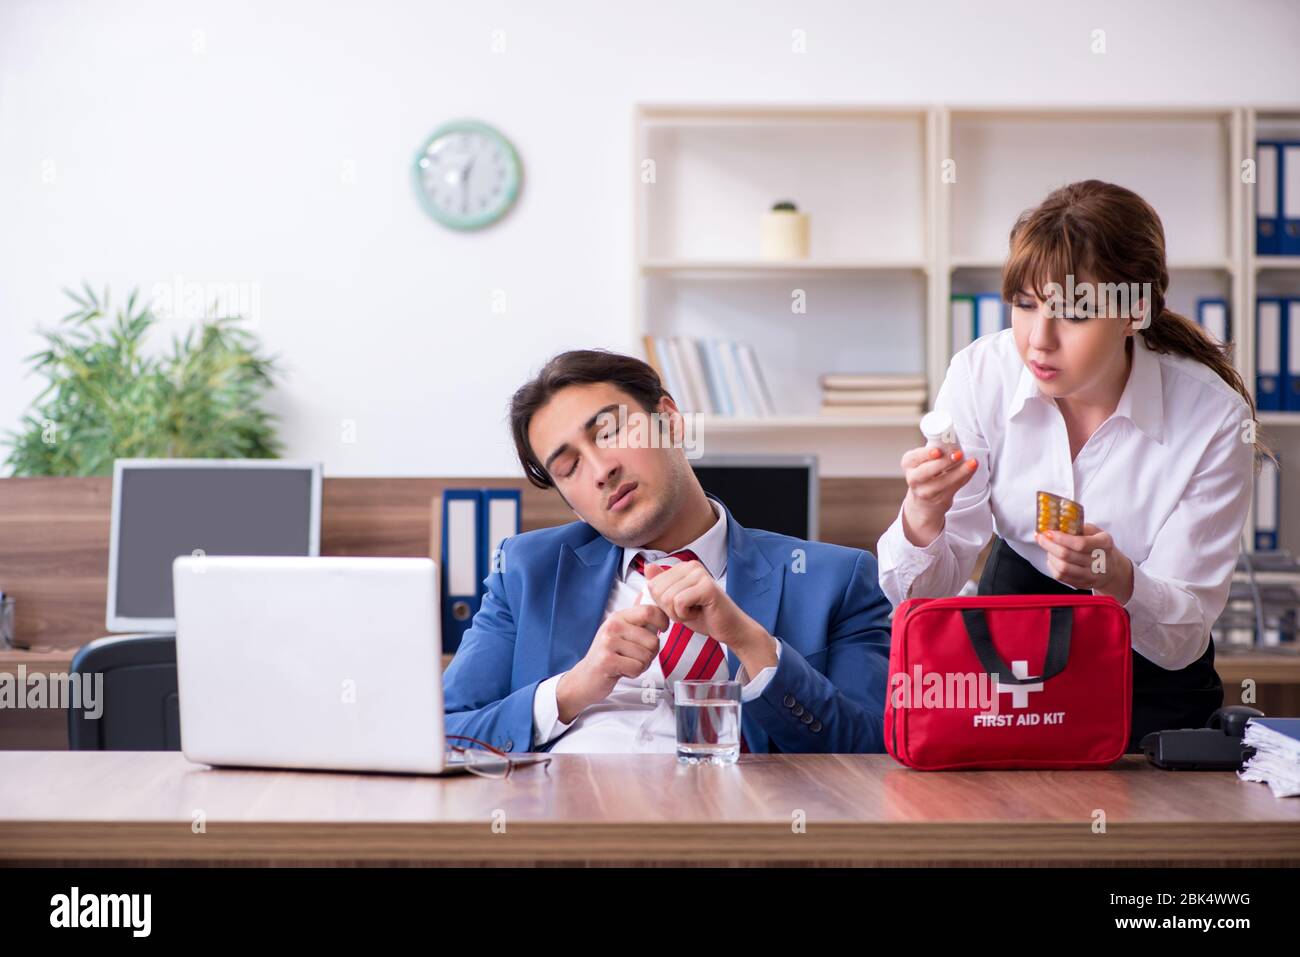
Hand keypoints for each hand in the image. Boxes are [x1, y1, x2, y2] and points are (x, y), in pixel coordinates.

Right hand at [556, 603, 667, 722]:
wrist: (585, 677)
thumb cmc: (609, 656)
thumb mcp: (622, 634)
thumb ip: (640, 624)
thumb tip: (662, 615)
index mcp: (619, 617)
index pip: (649, 610)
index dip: (662, 621)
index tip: (662, 629)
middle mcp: (613, 626)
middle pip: (653, 639)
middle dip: (650, 653)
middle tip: (635, 657)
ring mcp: (608, 642)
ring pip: (646, 656)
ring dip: (641, 665)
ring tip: (626, 663)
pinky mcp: (607, 660)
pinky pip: (637, 667)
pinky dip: (634, 673)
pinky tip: (621, 671)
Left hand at [643, 561, 776, 674]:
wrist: (729, 628)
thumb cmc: (703, 616)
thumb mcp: (675, 601)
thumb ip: (662, 585)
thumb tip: (647, 566)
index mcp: (683, 567)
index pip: (653, 585)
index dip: (662, 604)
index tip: (681, 606)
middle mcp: (691, 565)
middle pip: (658, 591)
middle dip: (669, 609)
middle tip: (688, 611)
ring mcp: (700, 574)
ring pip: (667, 598)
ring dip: (678, 613)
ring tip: (694, 611)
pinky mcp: (707, 587)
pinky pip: (679, 602)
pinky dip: (685, 615)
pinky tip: (699, 613)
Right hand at [899, 445, 978, 546]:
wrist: (924, 501)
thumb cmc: (927, 473)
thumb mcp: (924, 461)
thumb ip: (936, 452)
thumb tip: (955, 441)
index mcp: (908, 463)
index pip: (914, 457)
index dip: (926, 454)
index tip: (938, 451)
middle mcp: (913, 478)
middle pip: (926, 472)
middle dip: (943, 463)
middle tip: (958, 454)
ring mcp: (924, 492)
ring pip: (943, 482)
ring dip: (960, 472)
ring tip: (972, 462)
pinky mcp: (939, 500)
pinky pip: (954, 488)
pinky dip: (964, 477)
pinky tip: (971, 469)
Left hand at [1035, 522, 1133, 601]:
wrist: (1112, 569)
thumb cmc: (1100, 546)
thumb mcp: (1096, 532)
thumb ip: (1079, 527)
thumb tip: (1057, 524)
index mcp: (1104, 544)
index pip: (1080, 543)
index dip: (1061, 538)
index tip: (1049, 532)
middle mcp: (1100, 562)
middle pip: (1067, 555)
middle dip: (1049, 545)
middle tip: (1040, 537)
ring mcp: (1091, 576)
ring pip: (1063, 568)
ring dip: (1050, 556)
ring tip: (1048, 548)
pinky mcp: (1082, 584)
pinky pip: (1061, 577)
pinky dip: (1052, 566)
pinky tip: (1052, 558)